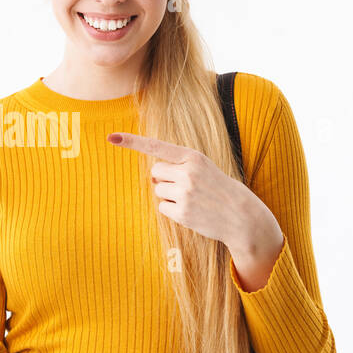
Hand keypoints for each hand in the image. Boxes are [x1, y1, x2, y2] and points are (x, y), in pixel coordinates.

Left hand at [107, 130, 282, 275]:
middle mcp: (188, 172)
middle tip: (185, 186)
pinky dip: (172, 210)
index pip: (157, 146)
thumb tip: (153, 177)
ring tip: (192, 199)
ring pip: (157, 191)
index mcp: (193, 156)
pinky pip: (162, 208)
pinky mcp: (182, 212)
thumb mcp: (204, 168)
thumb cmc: (219, 189)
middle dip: (163, 179)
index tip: (111, 137)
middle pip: (154, 173)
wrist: (242, 216)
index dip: (132, 142)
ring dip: (169, 196)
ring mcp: (185, 193)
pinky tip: (191, 211)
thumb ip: (179, 165)